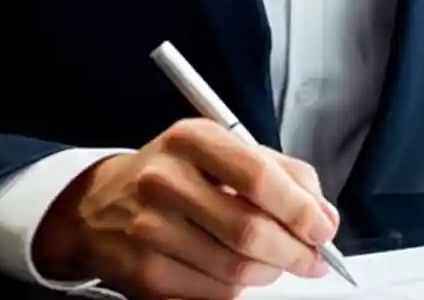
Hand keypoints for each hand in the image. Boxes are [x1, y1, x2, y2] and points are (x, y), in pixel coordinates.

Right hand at [33, 119, 338, 298]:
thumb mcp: (225, 151)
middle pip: (250, 231)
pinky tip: (236, 269)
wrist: (98, 206)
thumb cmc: (178, 174)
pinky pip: (214, 292)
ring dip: (270, 271)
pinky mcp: (144, 273)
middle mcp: (164, 180)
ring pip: (236, 269)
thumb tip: (324, 217)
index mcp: (192, 139)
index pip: (259, 177)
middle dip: (295, 251)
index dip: (300, 210)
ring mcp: (149, 229)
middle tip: (313, 258)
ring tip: (275, 261)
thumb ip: (283, 174)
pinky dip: (238, 287)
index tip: (323, 228)